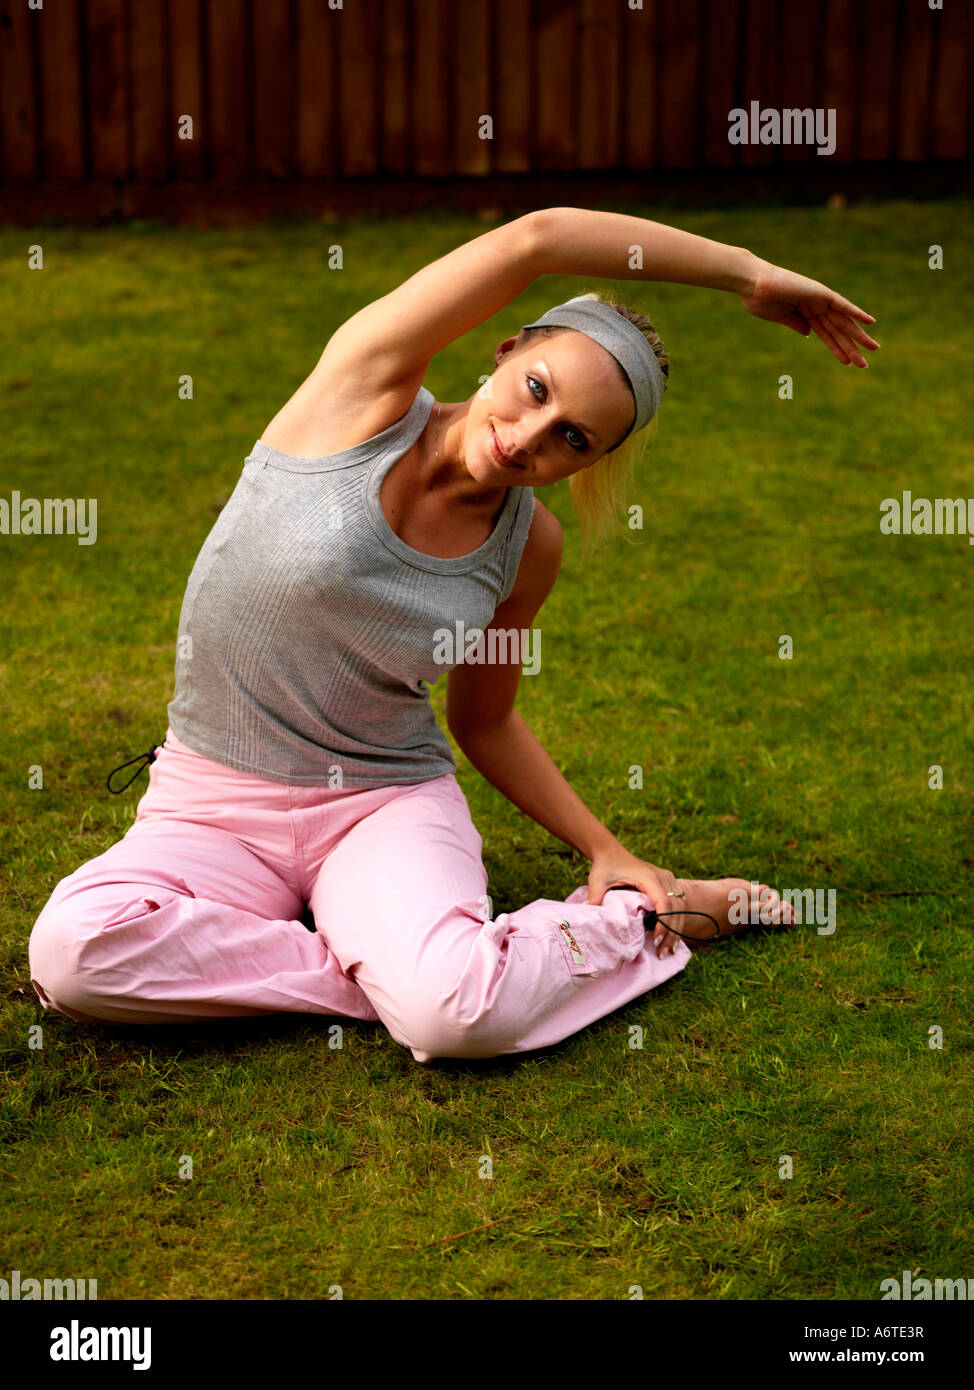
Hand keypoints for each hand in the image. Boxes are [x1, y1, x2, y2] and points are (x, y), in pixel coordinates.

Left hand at [585, 847, 686, 958]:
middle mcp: (663, 878)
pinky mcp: (668, 884)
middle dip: (671, 933)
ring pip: (680, 908)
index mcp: (649, 877)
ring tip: (669, 952)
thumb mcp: (598, 880)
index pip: (663, 902)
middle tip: (663, 954)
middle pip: (675, 908)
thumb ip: (595, 895)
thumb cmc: (606, 866)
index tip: (656, 940)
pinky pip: (678, 905)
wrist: (612, 852)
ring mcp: (668, 880)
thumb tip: (589, 912)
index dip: (663, 922)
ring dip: (676, 930)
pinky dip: (676, 922)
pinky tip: (672, 939)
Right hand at [739, 258, 878, 366]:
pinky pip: (843, 305)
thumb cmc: (759, 299)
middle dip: (851, 347)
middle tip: (864, 364)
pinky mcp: (821, 293)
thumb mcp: (780, 317)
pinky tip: (870, 322)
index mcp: (803, 313)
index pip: (825, 335)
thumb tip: (810, 334)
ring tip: (873, 349)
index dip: (836, 349)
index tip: (847, 363)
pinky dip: (857, 312)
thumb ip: (796, 324)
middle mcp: (815, 306)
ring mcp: (819, 298)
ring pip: (843, 321)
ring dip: (858, 335)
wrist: (753, 284)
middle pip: (837, 330)